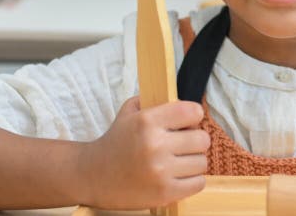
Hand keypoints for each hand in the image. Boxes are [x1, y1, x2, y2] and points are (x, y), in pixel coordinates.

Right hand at [78, 97, 209, 209]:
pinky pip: (198, 183)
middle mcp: (155, 145)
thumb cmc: (115, 141)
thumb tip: (184, 102)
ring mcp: (160, 171)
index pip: (193, 112)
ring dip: (192, 162)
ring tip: (177, 162)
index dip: (193, 116)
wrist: (92, 176)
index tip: (187, 122)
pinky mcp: (164, 193)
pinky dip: (192, 180)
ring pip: (202, 162)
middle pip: (202, 139)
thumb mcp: (129, 112)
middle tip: (182, 144)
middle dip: (194, 140)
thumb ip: (156, 102)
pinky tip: (178, 176)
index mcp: (147, 121)